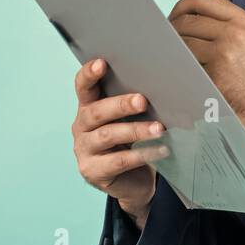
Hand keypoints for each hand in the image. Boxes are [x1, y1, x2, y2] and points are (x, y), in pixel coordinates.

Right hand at [71, 57, 170, 226]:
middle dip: (120, 105)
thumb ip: (135, 104)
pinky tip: (160, 150)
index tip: (102, 63)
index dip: (89, 74)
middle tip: (143, 101)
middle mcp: (81, 127)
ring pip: (108, 136)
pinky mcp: (93, 172)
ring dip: (135, 131)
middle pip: (96, 112)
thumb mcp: (130, 120)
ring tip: (159, 129)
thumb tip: (163, 85)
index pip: (83, 87)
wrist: (132, 181)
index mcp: (88, 108)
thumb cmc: (132, 141)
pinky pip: (119, 161)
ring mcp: (84, 150)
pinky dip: (142, 154)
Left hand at [168, 0, 244, 161]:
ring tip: (174, 65)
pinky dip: (178, 71)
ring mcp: (223, 51)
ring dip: (172, 54)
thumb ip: (226, 31)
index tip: (173, 20)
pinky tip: (181, 79)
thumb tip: (187, 27)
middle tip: (166, 47)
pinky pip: (184, 66)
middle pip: (185, 20)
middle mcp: (234, 31)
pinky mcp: (214, 74)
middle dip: (170, 33)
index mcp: (244, 21)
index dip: (180, 7)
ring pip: (180, 43)